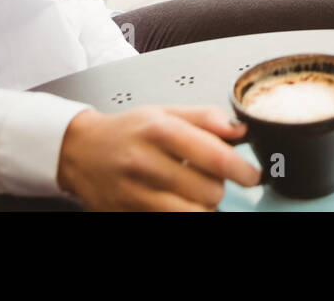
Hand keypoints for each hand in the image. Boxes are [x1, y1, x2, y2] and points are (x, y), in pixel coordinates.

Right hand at [56, 105, 260, 210]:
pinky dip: (184, 213)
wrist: (80, 152)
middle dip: (219, 186)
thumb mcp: (165, 112)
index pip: (214, 156)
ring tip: (196, 191)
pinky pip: (171, 221)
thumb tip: (240, 130)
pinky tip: (179, 200)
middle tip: (212, 177)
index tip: (252, 174)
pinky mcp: (128, 214)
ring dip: (204, 205)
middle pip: (209, 190)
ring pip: (194, 213)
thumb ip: (206, 117)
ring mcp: (135, 194)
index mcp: (159, 131)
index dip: (242, 169)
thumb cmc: (127, 131)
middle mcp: (146, 162)